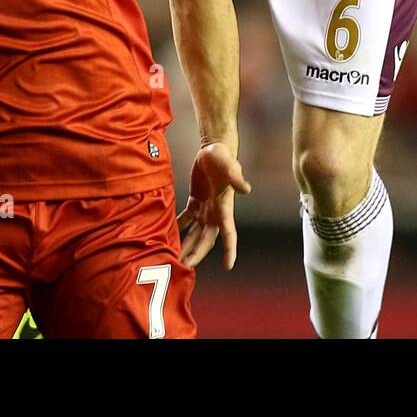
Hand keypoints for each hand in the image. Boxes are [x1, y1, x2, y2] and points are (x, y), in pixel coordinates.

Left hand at [177, 141, 250, 270]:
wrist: (215, 149)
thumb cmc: (224, 157)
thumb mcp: (230, 167)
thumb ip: (236, 178)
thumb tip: (247, 190)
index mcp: (225, 208)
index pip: (229, 233)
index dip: (229, 250)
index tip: (228, 265)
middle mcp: (215, 212)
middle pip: (206, 239)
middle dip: (197, 254)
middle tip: (184, 267)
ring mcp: (205, 208)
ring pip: (195, 233)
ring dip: (187, 245)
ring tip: (175, 259)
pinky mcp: (195, 201)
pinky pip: (186, 219)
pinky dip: (179, 227)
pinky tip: (169, 235)